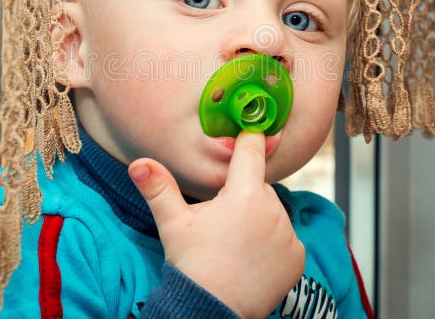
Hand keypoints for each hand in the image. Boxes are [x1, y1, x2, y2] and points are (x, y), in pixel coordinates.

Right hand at [128, 131, 304, 318]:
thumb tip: (138, 163)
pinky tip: (251, 257)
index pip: (251, 151)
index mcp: (244, 193)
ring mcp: (288, 234)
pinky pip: (287, 239)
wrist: (211, 309)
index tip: (248, 133)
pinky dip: (273, 244)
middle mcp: (273, 209)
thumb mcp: (172, 222)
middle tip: (222, 218)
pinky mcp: (297, 257)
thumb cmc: (191, 262)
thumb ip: (158, 187)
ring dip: (259, 218)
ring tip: (235, 241)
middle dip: (244, 194)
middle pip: (259, 187)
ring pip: (273, 212)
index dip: (248, 140)